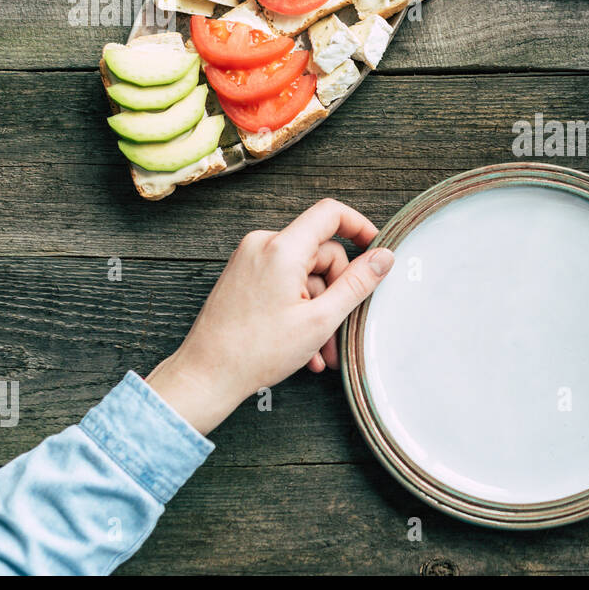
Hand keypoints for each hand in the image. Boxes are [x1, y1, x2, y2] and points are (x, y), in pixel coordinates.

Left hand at [144, 198, 394, 433]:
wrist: (205, 375)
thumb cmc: (254, 352)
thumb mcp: (320, 319)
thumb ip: (357, 284)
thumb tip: (382, 258)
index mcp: (281, 249)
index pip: (330, 214)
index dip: (359, 227)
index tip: (375, 248)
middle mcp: (262, 246)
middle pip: (320, 253)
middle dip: (336, 292)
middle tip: (340, 327)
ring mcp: (250, 261)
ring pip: (304, 275)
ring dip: (318, 309)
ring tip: (321, 347)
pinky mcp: (244, 277)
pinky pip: (284, 283)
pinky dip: (299, 309)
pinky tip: (305, 344)